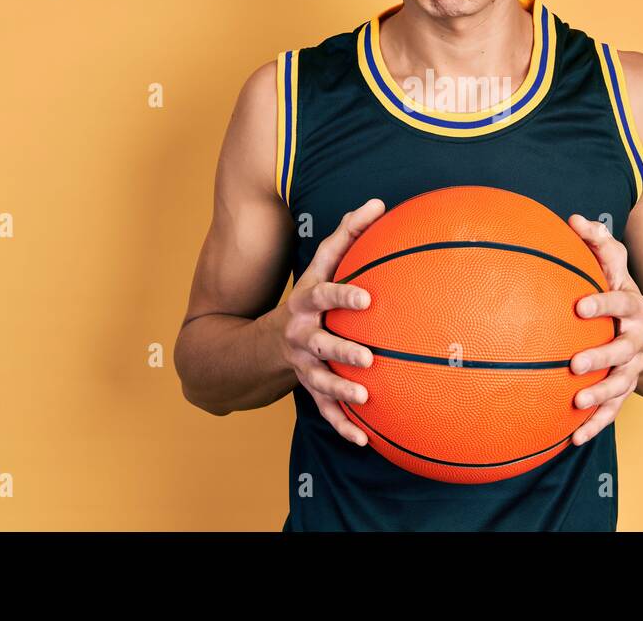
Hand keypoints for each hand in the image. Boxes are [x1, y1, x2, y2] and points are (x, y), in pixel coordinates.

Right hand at [275, 198, 385, 445]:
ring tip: (366, 398)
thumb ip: (348, 235)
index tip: (367, 298)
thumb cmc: (309, 297)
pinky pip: (324, 409)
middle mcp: (302, 333)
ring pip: (320, 380)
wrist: (262, 342)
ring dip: (342, 390)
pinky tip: (365, 440)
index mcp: (307, 301)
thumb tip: (379, 202)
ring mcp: (303, 363)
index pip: (324, 293)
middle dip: (342, 350)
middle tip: (367, 358)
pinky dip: (342, 426)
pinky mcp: (308, 387)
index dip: (343, 295)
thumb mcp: (320, 266)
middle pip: (321, 342)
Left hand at [565, 214, 642, 445]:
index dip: (603, 303)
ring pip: (621, 383)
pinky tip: (572, 438)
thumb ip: (598, 244)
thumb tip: (574, 218)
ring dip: (601, 395)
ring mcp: (634, 367)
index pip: (621, 301)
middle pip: (624, 348)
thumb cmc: (621, 296)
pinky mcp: (625, 391)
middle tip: (575, 364)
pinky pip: (613, 410)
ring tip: (577, 401)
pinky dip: (595, 424)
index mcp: (634, 307)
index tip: (579, 306)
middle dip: (601, 355)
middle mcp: (638, 339)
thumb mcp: (615, 269)